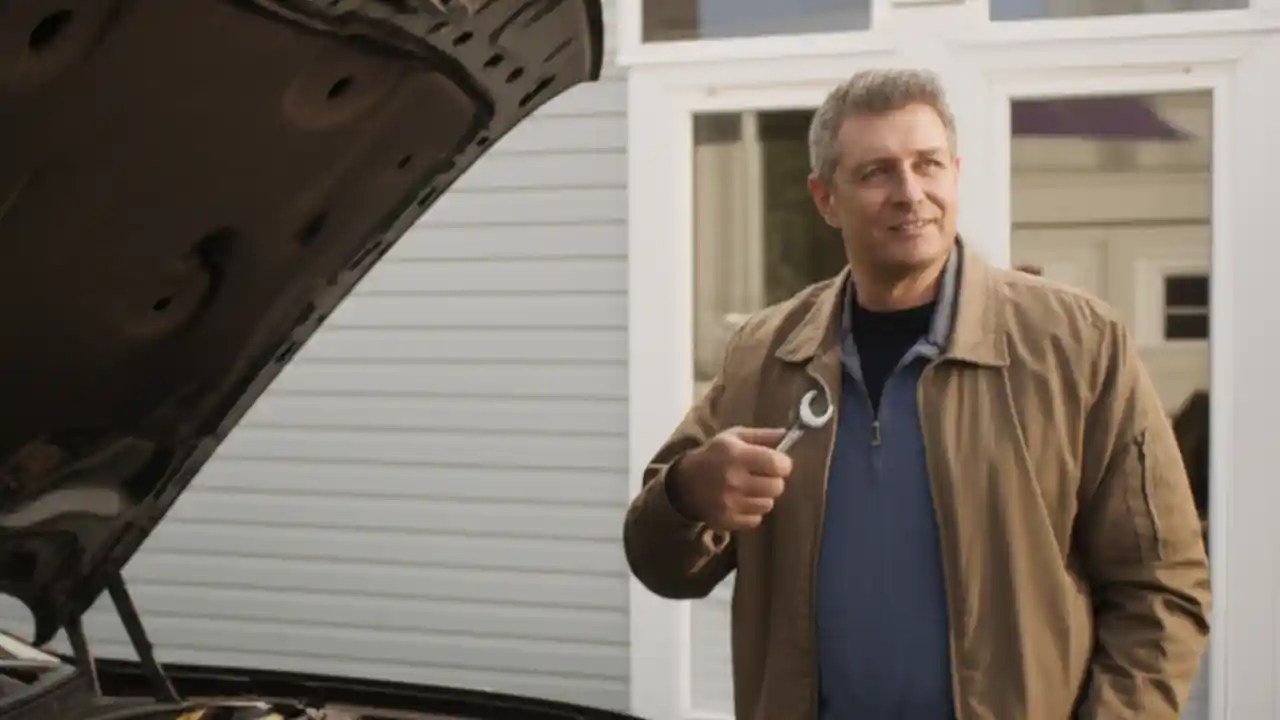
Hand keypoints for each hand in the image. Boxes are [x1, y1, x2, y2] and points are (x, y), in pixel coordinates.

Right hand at [669, 427, 793, 530]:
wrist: (684, 483)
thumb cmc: (713, 455)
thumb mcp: (733, 437)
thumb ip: (762, 435)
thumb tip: (788, 434)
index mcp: (736, 455)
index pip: (778, 464)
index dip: (783, 464)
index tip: (777, 463)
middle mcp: (733, 480)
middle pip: (777, 487)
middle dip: (774, 480)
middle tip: (763, 476)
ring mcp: (729, 503)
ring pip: (768, 504)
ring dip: (763, 496)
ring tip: (750, 489)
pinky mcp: (726, 521)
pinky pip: (756, 519)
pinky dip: (752, 511)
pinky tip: (741, 501)